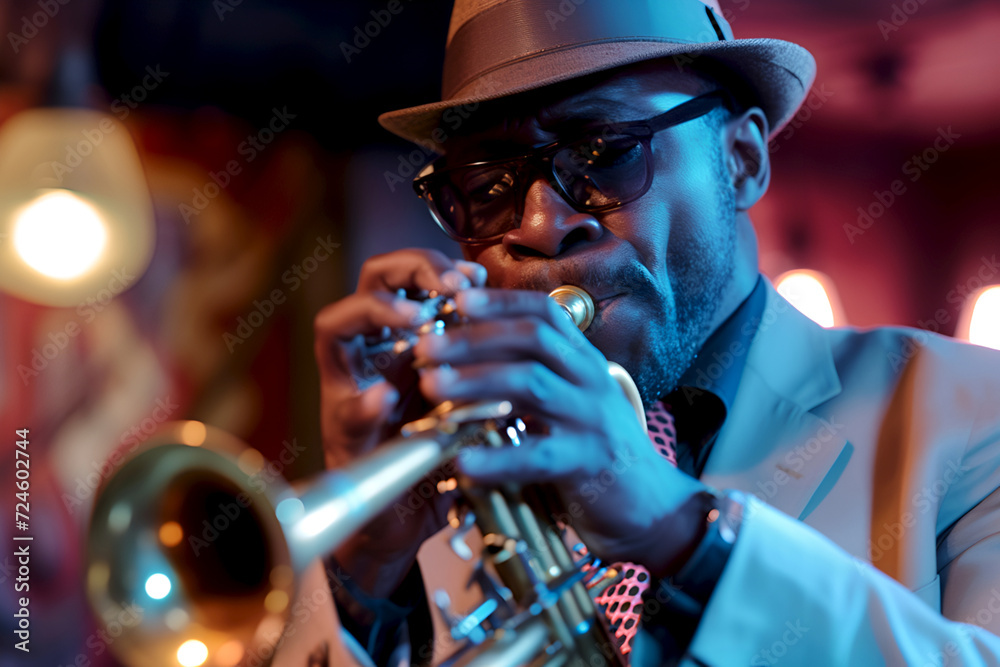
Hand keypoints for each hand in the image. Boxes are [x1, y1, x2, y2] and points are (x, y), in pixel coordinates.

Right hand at [313, 249, 485, 596]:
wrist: (403, 522)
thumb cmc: (434, 453)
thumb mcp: (461, 398)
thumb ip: (473, 361)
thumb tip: (504, 312)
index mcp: (400, 339)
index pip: (405, 274)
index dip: (435, 264)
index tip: (473, 274)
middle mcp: (368, 354)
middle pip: (369, 281)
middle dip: (410, 271)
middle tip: (449, 288)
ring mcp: (347, 391)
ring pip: (335, 329)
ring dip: (377, 314)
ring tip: (416, 320)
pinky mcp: (344, 438)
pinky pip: (346, 414)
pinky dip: (364, 404)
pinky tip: (383, 398)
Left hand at [412, 287, 708, 575]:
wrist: (651, 507)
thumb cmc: (597, 452)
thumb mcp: (571, 403)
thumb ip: (535, 379)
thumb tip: (469, 361)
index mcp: (584, 362)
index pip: (544, 314)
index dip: (500, 302)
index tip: (457, 300)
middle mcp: (591, 381)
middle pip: (532, 340)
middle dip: (474, 338)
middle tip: (426, 349)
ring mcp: (592, 419)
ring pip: (532, 385)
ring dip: (476, 381)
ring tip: (432, 387)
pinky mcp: (589, 463)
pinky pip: (538, 455)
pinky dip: (497, 458)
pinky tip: (463, 460)